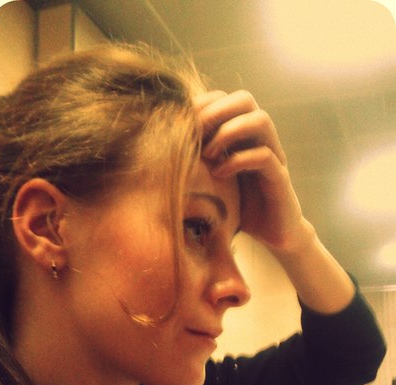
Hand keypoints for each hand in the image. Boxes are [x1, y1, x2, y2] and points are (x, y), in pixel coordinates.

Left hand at [195, 90, 306, 252]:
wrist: (271, 234)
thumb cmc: (237, 207)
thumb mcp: (210, 181)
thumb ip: (194, 161)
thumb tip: (156, 147)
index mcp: (243, 134)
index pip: (225, 98)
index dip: (202, 104)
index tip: (180, 124)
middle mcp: (260, 139)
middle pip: (245, 99)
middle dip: (215, 112)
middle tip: (193, 134)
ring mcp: (274, 155)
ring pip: (260, 120)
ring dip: (229, 132)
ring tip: (208, 154)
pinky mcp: (280, 178)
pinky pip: (265, 156)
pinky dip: (238, 160)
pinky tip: (219, 174)